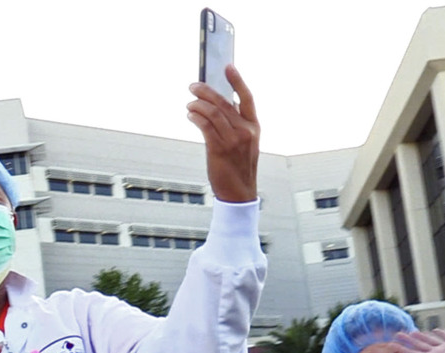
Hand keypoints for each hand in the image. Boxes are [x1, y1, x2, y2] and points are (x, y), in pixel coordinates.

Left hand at [188, 66, 258, 202]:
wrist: (240, 193)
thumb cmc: (240, 168)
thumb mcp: (247, 143)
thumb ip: (237, 125)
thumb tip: (219, 106)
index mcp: (254, 127)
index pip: (247, 97)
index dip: (237, 80)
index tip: (227, 66)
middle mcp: (245, 131)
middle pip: (223, 102)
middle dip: (205, 91)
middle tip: (193, 86)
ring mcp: (233, 140)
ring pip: (212, 112)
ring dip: (197, 104)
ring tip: (190, 105)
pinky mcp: (219, 149)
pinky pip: (205, 126)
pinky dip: (195, 117)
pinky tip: (190, 116)